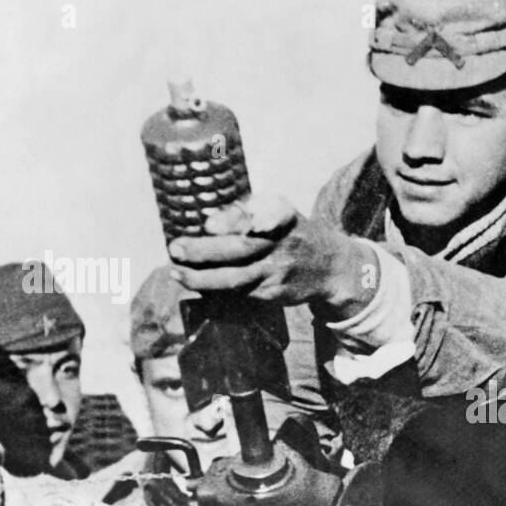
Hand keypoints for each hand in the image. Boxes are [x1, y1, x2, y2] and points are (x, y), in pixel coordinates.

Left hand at [167, 193, 375, 316]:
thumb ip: (247, 211)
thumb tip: (206, 221)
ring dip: (202, 278)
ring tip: (176, 273)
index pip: (263, 214)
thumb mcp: (279, 211)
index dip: (235, 220)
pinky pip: (239, 293)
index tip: (209, 225)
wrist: (330, 267)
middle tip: (176, 249)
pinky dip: (214, 290)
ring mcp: (279, 272)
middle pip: (241, 249)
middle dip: (204, 250)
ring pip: (236, 278)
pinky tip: (194, 285)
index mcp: (284, 216)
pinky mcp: (275, 294)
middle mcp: (283, 244)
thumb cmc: (291, 232)